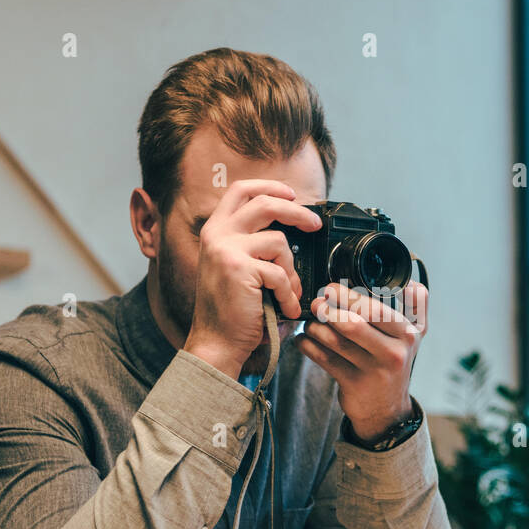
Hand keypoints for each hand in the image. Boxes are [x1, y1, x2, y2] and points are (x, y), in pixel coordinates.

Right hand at [183, 180, 321, 378]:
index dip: (269, 186)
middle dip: (296, 212)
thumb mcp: (233, 266)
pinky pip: (280, 273)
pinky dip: (288, 294)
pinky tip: (285, 308)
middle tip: (314, 225)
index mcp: (214, 230)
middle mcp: (216, 234)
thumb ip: (250, 243)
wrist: (216, 342)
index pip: (241, 190)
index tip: (291, 194)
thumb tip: (288, 227)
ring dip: (291, 270)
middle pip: (265, 203)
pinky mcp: (240, 269)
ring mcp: (226, 249)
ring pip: (279, 242)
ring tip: (289, 292)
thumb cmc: (230, 310)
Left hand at [297, 281, 428, 441]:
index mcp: (408, 334)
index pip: (376, 310)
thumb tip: (408, 279)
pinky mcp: (353, 385)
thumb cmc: (395, 359)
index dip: (349, 296)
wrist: (387, 408)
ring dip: (315, 327)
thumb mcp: (416, 333)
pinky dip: (308, 345)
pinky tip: (304, 339)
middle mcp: (393, 353)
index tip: (332, 288)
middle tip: (316, 302)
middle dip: (328, 309)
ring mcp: (373, 371)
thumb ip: (417, 304)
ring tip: (310, 322)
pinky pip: (324, 359)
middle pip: (353, 324)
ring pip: (335, 341)